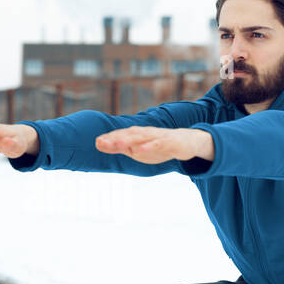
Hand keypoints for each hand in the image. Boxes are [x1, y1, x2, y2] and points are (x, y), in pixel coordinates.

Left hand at [94, 126, 212, 164]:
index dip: (109, 139)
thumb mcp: (138, 149)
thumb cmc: (159, 145)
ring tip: (116, 144)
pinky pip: (157, 144)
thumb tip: (101, 145)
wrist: (186, 142)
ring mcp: (156, 136)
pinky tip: (139, 150)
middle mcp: (145, 133)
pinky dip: (148, 146)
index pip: (121, 135)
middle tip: (100, 142)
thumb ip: (121, 147)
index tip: (97, 142)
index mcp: (137, 135)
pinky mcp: (167, 141)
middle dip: (114, 139)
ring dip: (127, 140)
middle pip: (127, 135)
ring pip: (140, 138)